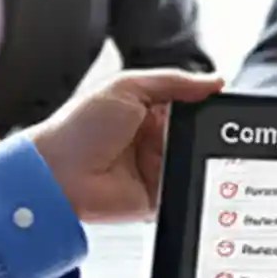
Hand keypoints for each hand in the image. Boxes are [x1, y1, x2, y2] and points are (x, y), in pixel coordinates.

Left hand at [27, 69, 223, 222]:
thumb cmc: (77, 129)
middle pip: (195, 132)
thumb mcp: (126, 87)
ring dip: (195, 156)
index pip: (188, 103)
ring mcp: (156, 168)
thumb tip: (212, 82)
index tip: (219, 101)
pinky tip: (182, 173)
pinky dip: (189, 183)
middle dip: (202, 131)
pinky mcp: (157, 195)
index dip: (203, 102)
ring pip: (194, 160)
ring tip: (181, 149)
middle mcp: (153, 138)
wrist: (57, 177)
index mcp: (146, 109)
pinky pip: (185, 189)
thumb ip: (172, 81)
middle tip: (199, 127)